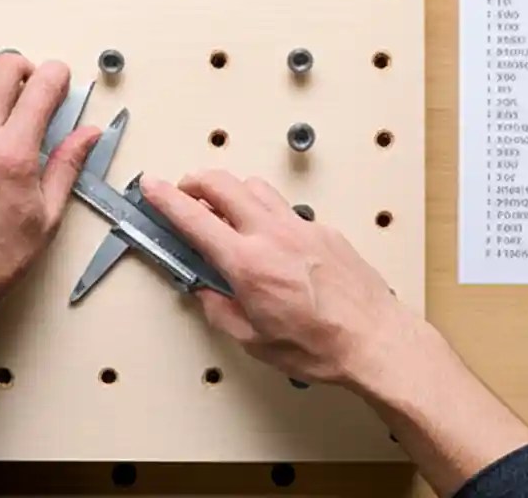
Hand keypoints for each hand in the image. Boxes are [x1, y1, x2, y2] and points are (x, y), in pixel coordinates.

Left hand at [0, 55, 99, 359]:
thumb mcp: (47, 217)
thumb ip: (67, 166)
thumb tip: (87, 136)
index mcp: (14, 156)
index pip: (42, 89)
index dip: (59, 75)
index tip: (65, 79)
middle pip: (5, 70)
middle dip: (30, 67)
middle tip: (40, 84)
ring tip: (6, 86)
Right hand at [141, 170, 408, 387]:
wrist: (375, 341)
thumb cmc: (322, 346)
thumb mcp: (253, 340)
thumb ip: (220, 310)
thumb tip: (204, 292)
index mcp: (248, 264)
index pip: (195, 218)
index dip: (166, 198)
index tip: (152, 186)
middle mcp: (273, 235)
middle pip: (223, 184)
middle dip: (195, 181)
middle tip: (184, 193)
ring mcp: (301, 227)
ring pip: (255, 186)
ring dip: (231, 191)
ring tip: (223, 212)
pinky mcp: (323, 229)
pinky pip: (284, 207)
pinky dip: (265, 211)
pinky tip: (266, 237)